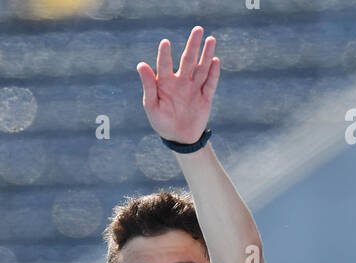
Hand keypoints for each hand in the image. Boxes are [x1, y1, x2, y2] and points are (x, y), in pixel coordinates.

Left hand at [137, 25, 219, 143]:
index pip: (165, 64)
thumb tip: (141, 64)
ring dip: (206, 54)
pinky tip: (215, 61)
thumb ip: (148, 85)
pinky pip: (210, 84)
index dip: (165, 54)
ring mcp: (194, 88)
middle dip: (193, 45)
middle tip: (197, 29)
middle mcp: (181, 81)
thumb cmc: (162, 122)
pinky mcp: (205, 98)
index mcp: (165, 82)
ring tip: (211, 39)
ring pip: (201, 68)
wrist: (179, 139)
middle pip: (188, 60)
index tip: (165, 43)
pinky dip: (213, 73)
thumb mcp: (151, 106)